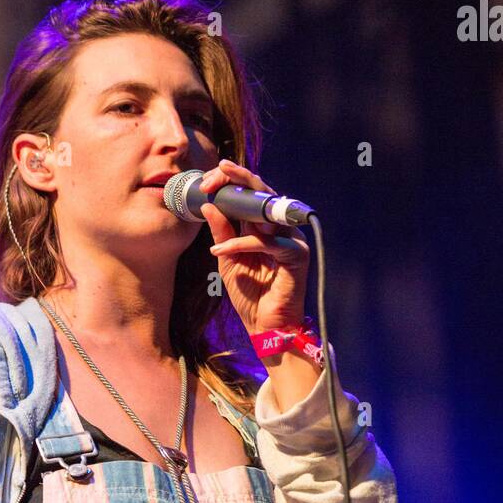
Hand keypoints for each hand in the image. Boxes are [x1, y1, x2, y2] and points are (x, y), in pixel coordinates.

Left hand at [199, 157, 310, 336]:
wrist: (266, 327)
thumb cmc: (251, 296)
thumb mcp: (228, 260)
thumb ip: (222, 232)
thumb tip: (208, 205)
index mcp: (265, 226)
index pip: (251, 194)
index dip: (231, 181)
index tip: (206, 179)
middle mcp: (281, 227)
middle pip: (261, 192)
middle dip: (236, 179)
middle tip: (212, 175)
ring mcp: (292, 238)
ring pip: (265, 210)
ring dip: (237, 203)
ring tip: (211, 197)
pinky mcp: (296, 254)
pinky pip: (266, 241)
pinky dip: (241, 244)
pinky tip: (219, 250)